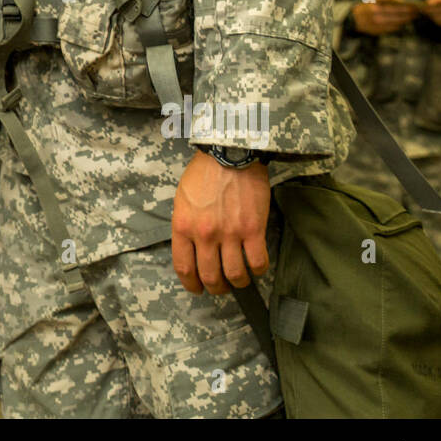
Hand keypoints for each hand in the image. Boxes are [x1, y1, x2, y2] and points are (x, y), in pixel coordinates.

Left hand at [171, 151, 270, 294]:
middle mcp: (205, 234)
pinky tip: (256, 265)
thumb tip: (191, 249)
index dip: (191, 285)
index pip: (184, 268)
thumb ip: (185, 226)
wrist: (230, 152)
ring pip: (235, 275)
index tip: (197, 288)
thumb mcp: (182, 199)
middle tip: (221, 286)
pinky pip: (257, 262)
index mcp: (183, 226)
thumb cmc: (204, 172)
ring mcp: (230, 234)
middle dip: (216, 288)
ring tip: (240, 278)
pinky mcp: (253, 230)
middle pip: (211, 277)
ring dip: (238, 282)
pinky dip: (257, 270)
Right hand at [350, 0, 418, 35]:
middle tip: (417, 12)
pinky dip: (400, 25)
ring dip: (406, 20)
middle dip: (408, 14)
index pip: (395, 6)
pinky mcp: (378, 32)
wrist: (354, 19)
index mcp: (375, 4)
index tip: (415, 6)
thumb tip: (403, 1)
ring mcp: (376, 24)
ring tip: (413, 17)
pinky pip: (392, 29)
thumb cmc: (368, 5)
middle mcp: (375, 15)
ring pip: (396, 22)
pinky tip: (405, 22)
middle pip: (397, 15)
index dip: (406, 7)